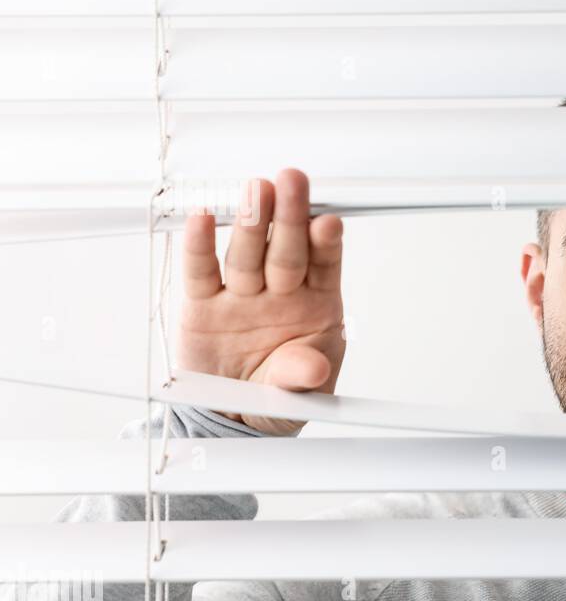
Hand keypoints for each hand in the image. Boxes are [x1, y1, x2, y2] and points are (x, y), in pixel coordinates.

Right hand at [179, 168, 344, 435]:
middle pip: (286, 248)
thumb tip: (315, 368)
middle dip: (290, 215)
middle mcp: (279, 291)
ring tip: (256, 191)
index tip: (328, 223)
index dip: (325, 243)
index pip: (323, 265)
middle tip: (291, 181)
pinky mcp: (203, 304)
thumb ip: (304, 374)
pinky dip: (201, 247)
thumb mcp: (300, 391)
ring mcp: (241, 294)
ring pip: (247, 253)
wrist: (238, 419)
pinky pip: (201, 272)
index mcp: (315, 304)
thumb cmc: (283, 394)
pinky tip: (204, 219)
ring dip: (252, 221)